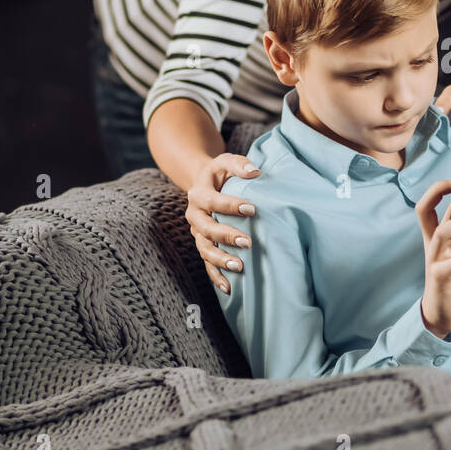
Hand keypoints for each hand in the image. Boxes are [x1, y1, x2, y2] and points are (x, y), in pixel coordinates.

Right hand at [186, 153, 260, 293]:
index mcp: (199, 193)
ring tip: (240, 267)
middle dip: (226, 236)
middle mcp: (194, 214)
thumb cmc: (220, 173)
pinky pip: (206, 263)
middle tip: (248, 242)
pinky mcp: (202, 244)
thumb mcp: (226, 162)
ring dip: (221, 260)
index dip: (230, 205)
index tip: (252, 208)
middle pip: (206, 229)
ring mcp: (197, 232)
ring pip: (204, 249)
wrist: (202, 183)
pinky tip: (229, 288)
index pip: (213, 200)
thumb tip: (255, 172)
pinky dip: (216, 276)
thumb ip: (239, 164)